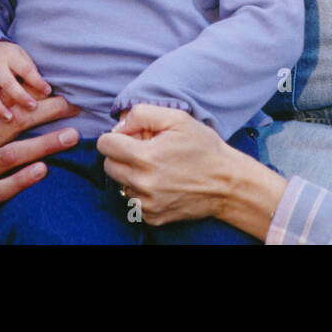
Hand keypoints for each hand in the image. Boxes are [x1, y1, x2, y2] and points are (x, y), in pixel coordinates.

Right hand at [0, 41, 51, 126]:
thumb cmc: (11, 58)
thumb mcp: (22, 56)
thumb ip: (31, 71)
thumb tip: (46, 90)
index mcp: (11, 57)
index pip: (25, 69)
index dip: (37, 81)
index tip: (48, 91)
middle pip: (7, 82)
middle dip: (20, 96)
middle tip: (32, 107)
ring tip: (9, 118)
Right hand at [0, 96, 78, 243]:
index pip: (5, 107)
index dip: (32, 98)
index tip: (57, 90)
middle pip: (15, 124)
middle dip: (47, 113)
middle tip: (74, 106)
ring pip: (14, 154)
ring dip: (45, 144)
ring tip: (71, 136)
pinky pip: (3, 187)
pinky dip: (23, 178)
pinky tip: (43, 170)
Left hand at [98, 104, 284, 239]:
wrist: (227, 184)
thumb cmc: (204, 147)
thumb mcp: (178, 118)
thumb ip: (143, 114)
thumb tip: (119, 126)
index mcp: (145, 156)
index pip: (104, 145)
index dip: (117, 136)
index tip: (133, 136)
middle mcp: (141, 183)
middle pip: (108, 166)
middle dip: (122, 155)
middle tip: (145, 151)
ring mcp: (146, 204)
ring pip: (121, 184)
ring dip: (132, 175)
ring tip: (157, 168)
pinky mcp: (153, 217)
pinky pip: (134, 203)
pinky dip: (143, 193)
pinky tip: (163, 184)